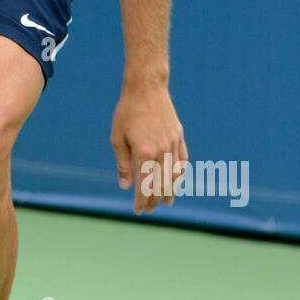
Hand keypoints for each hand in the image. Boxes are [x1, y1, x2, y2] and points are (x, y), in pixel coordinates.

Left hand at [110, 81, 187, 215]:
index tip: (138, 211)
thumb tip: (126, 186)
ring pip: (175, 175)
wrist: (146, 88)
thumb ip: (123, 163)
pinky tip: (177, 181)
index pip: (145, 186)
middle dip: (155, 200)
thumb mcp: (117, 138)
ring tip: (167, 202)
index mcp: (144, 153)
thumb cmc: (127, 112)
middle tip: (150, 210)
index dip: (142, 201)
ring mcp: (173, 144)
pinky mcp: (179, 136)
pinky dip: (180, 174)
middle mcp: (161, 151)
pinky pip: (183, 161)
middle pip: (161, 184)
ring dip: (171, 191)